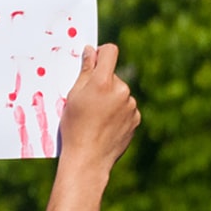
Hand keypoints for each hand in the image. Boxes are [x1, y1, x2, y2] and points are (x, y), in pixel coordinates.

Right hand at [55, 43, 137, 184]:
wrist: (88, 159)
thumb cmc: (75, 127)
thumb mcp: (73, 96)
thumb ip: (85, 71)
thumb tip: (91, 51)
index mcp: (103, 82)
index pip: (110, 51)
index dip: (101, 53)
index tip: (94, 61)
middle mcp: (121, 90)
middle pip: (113, 75)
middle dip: (102, 83)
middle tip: (88, 102)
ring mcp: (131, 106)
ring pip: (120, 93)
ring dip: (111, 99)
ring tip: (96, 118)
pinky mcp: (136, 119)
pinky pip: (126, 108)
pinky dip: (118, 113)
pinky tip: (106, 126)